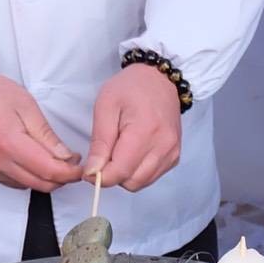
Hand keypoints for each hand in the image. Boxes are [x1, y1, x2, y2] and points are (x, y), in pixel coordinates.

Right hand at [0, 67, 80, 191]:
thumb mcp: (24, 104)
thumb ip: (46, 135)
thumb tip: (66, 157)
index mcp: (10, 144)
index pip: (50, 171)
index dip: (70, 172)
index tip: (80, 164)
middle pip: (41, 185)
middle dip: (62, 178)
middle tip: (71, 162)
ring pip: (28, 186)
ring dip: (46, 179)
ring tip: (54, 159)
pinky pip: (14, 182)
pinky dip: (29, 177)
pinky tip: (33, 161)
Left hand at [84, 64, 182, 191]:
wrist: (160, 79)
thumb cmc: (131, 87)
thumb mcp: (106, 106)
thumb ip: (100, 142)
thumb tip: (93, 172)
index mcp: (145, 131)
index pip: (120, 172)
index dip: (100, 176)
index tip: (89, 169)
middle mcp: (163, 146)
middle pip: (131, 182)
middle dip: (113, 175)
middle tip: (105, 154)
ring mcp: (171, 153)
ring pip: (141, 183)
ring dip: (125, 174)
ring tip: (119, 150)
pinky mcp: (174, 157)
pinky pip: (151, 177)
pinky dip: (137, 171)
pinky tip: (133, 152)